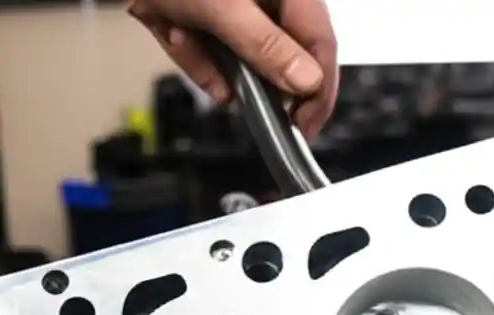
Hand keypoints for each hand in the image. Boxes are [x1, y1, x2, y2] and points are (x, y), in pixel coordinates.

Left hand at [127, 0, 337, 140]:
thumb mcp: (223, 6)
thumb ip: (266, 46)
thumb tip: (307, 82)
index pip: (320, 45)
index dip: (318, 90)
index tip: (305, 124)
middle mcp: (267, 1)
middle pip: (279, 56)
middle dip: (251, 76)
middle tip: (252, 107)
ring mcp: (236, 11)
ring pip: (239, 60)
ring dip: (210, 61)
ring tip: (181, 35)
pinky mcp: (208, 21)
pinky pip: (211, 55)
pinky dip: (192, 55)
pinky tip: (174, 34)